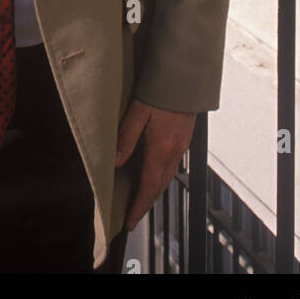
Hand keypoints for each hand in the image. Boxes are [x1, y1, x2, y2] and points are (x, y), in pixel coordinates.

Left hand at [115, 97, 195, 231]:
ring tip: (142, 201)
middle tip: (133, 217)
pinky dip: (162, 178)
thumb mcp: (137, 112)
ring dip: (154, 192)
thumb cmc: (159, 91)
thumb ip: (126, 138)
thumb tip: (115, 164)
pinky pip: (173, 167)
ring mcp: (181, 146)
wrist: (184, 76)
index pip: (148, 186)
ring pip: (167, 178)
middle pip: (159, 186)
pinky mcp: (184, 138)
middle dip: (146, 204)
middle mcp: (174, 151)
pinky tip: (155, 175)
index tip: (129, 221)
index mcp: (161, 148)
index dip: (138, 206)